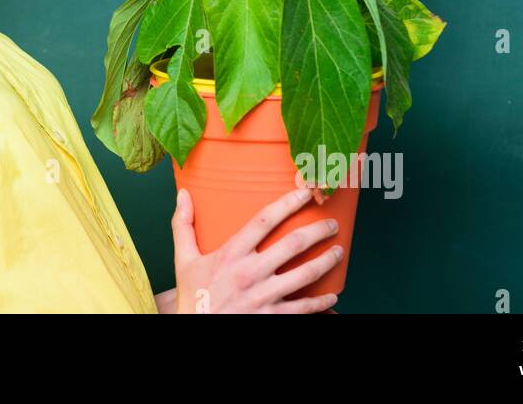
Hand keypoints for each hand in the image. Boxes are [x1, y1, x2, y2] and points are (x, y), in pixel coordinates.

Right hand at [171, 186, 341, 313]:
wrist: (195, 329)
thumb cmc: (192, 296)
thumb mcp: (183, 260)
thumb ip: (183, 225)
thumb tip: (183, 194)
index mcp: (231, 253)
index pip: (264, 220)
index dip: (287, 203)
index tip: (304, 192)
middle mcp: (250, 272)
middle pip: (293, 244)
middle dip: (319, 230)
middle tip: (332, 224)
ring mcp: (263, 297)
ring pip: (305, 274)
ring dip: (327, 261)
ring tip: (339, 252)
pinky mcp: (272, 317)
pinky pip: (304, 308)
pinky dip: (323, 302)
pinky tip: (333, 296)